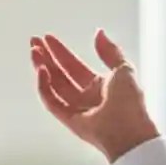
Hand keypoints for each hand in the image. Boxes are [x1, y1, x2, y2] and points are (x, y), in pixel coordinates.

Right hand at [30, 29, 159, 162]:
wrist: (129, 132)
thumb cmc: (131, 104)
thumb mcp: (124, 69)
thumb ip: (110, 51)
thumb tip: (98, 32)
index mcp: (99, 85)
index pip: (74, 65)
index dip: (61, 52)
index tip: (48, 39)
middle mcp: (85, 96)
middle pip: (59, 73)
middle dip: (46, 57)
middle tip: (34, 42)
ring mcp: (75, 108)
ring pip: (52, 85)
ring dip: (42, 67)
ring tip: (33, 52)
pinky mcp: (67, 119)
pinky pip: (51, 100)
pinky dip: (43, 86)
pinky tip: (41, 70)